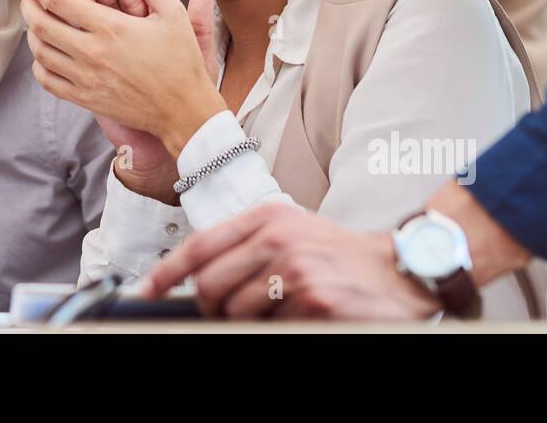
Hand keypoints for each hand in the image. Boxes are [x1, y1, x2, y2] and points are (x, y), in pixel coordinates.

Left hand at [23, 0, 222, 156]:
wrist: (185, 110)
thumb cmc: (182, 58)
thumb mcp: (171, 12)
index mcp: (110, 27)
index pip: (57, 0)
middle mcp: (92, 53)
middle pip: (40, 25)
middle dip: (28, 5)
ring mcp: (86, 79)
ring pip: (41, 53)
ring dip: (32, 33)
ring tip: (36, 20)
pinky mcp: (86, 99)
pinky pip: (48, 81)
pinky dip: (40, 64)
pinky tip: (47, 53)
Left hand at [142, 202, 439, 319]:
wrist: (399, 271)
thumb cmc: (339, 256)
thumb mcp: (291, 233)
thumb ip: (246, 249)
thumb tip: (196, 281)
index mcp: (267, 217)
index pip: (200, 245)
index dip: (167, 272)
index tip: (147, 291)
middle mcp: (277, 239)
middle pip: (210, 287)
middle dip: (211, 310)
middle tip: (227, 316)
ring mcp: (296, 271)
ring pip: (237, 314)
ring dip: (249, 322)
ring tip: (278, 312)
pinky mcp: (314, 303)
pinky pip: (272, 328)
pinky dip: (281, 328)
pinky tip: (303, 316)